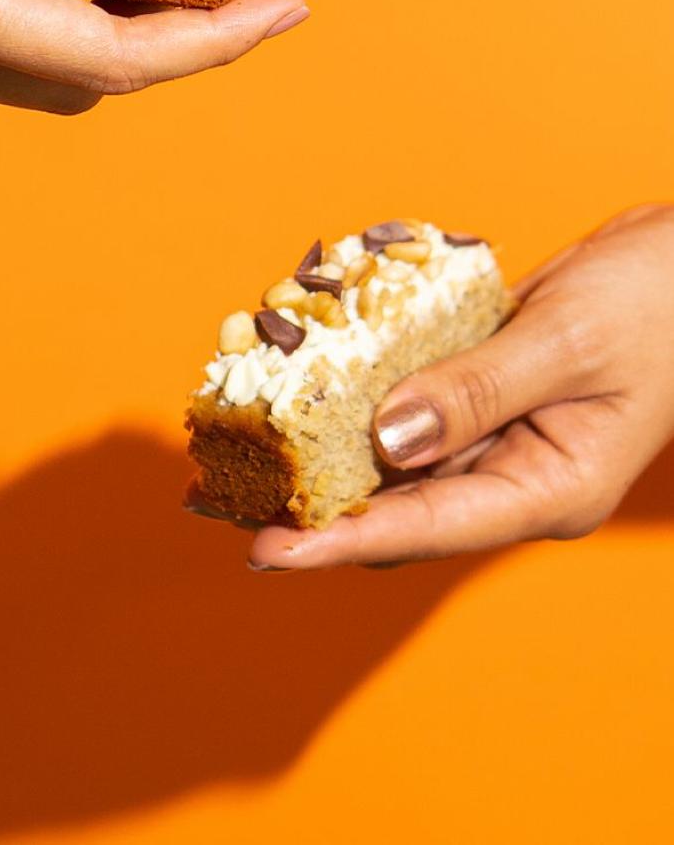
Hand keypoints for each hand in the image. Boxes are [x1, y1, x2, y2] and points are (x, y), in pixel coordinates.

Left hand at [249, 205, 673, 569]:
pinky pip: (412, 405)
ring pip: (396, 459)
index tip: (266, 550)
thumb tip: (386, 440)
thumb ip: (474, 391)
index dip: (341, 542)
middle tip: (225, 496)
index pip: (429, 530)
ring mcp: (497, 438)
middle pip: (400, 508)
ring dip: (327, 447)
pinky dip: (362, 394)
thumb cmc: (653, 304)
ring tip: (246, 442)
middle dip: (316, 505)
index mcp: (549, 492)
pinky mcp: (482, 397)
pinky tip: (308, 377)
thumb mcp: (564, 343)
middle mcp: (514, 476)